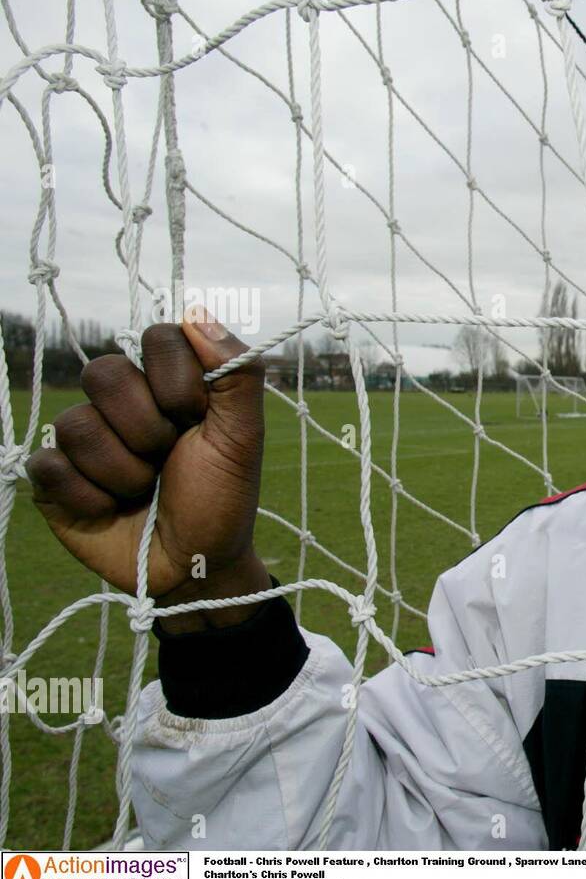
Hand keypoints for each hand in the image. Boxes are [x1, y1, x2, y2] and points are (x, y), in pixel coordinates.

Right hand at [28, 307, 270, 633]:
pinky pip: (50, 464)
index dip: (177, 382)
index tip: (198, 419)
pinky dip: (91, 496)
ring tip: (144, 490)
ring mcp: (85, 438)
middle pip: (105, 373)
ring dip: (124, 471)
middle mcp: (123, 402)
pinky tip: (112, 509)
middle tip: (168, 459)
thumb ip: (236, 375)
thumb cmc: (222, 499)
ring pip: (77, 424)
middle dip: (148, 429)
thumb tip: (197, 312)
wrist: (196, 566)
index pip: (157, 338)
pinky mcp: (54, 477)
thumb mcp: (242, 439)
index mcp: (169, 384)